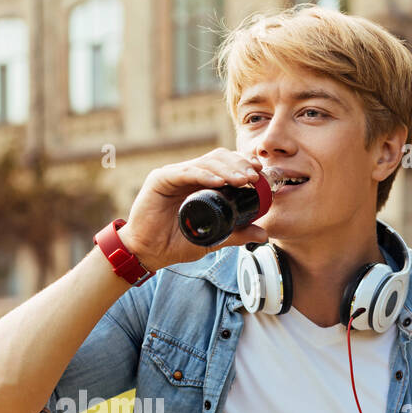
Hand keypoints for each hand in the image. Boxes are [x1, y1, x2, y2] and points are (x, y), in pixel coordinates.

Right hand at [116, 148, 270, 273]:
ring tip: (243, 179)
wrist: (147, 253)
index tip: (260, 173)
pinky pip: (185, 172)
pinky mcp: (160, 179)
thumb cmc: (175, 244)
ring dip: (227, 169)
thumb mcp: (212, 239)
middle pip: (218, 159)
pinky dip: (204, 175)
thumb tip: (264, 234)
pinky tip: (219, 182)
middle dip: (239, 165)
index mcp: (200, 183)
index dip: (243, 165)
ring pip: (205, 162)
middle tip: (254, 177)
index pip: (225, 165)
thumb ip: (236, 234)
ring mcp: (174, 175)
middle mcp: (188, 175)